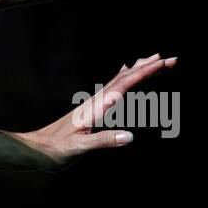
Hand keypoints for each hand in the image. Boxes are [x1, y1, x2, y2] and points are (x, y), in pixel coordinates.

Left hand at [0, 55, 176, 170]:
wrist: (37, 148)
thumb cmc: (57, 149)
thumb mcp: (80, 148)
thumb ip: (104, 141)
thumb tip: (130, 136)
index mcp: (96, 107)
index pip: (124, 85)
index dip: (144, 73)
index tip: (162, 62)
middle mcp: (96, 101)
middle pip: (125, 78)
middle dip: (148, 68)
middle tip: (171, 59)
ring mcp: (94, 104)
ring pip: (120, 81)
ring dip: (138, 70)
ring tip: (154, 60)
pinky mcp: (91, 109)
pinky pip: (113, 89)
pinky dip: (124, 78)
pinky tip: (125, 73)